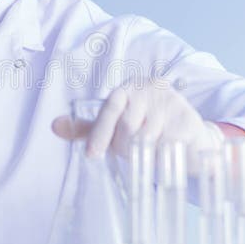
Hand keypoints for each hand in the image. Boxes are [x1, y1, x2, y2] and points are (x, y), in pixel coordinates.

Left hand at [52, 81, 225, 158]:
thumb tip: (55, 126)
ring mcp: (171, 102)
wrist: (189, 140)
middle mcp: (150, 88)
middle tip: (131, 153)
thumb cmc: (147, 131)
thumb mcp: (116, 128)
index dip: (100, 132)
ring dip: (142, 154)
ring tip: (148, 153)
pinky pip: (164, 145)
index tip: (92, 154)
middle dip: (124, 146)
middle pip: (127, 126)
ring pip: (145, 138)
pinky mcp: (187, 120)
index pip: (110, 107)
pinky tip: (163, 154)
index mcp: (129, 87)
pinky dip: (160, 156)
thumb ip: (88, 128)